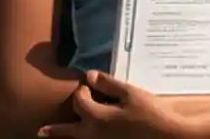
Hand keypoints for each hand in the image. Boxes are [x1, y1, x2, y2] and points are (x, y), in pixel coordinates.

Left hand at [38, 70, 186, 138]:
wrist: (168, 137)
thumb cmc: (152, 114)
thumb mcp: (131, 94)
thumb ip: (109, 85)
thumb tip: (88, 76)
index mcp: (98, 117)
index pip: (80, 102)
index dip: (81, 91)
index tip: (86, 86)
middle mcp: (93, 134)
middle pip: (68, 130)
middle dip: (55, 129)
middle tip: (42, 131)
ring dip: (66, 136)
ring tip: (50, 136)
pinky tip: (85, 137)